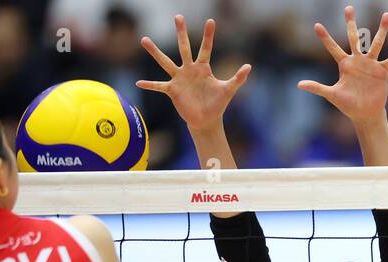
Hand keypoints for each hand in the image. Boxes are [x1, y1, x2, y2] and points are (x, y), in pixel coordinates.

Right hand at [137, 16, 249, 133]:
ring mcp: (179, 78)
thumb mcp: (228, 90)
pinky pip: (159, 86)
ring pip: (165, 62)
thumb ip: (238, 78)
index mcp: (203, 68)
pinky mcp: (172, 90)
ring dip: (155, 52)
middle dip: (181, 33)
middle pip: (184, 47)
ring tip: (144, 39)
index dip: (209, 35)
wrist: (207, 119)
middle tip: (178, 16)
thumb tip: (249, 66)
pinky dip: (150, 85)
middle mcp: (189, 69)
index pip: (206, 48)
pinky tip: (139, 83)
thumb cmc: (217, 104)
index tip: (211, 21)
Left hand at [298, 6, 387, 125]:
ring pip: (377, 43)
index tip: (317, 26)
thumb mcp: (332, 95)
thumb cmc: (348, 105)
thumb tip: (299, 84)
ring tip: (387, 15)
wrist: (365, 113)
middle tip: (348, 8)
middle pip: (354, 38)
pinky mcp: (382, 71)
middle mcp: (358, 60)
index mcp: (344, 64)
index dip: (325, 38)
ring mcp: (371, 64)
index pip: (333, 48)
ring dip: (382, 30)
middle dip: (351, 23)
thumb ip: (317, 88)